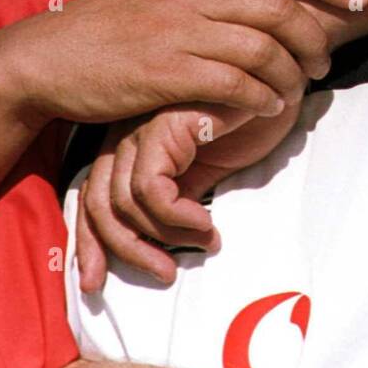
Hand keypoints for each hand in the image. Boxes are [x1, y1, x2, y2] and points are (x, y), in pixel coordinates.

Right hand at [0, 0, 365, 129]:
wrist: (47, 56)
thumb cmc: (109, 28)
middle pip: (282, 8)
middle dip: (317, 36)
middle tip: (325, 59)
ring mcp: (179, 31)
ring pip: (264, 50)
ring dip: (293, 75)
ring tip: (296, 91)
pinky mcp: (166, 73)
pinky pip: (234, 85)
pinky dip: (260, 98)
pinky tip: (266, 109)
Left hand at [75, 99, 302, 289]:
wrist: (278, 84)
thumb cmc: (245, 123)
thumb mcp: (203, 170)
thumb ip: (176, 197)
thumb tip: (157, 244)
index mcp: (128, 142)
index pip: (90, 198)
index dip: (88, 243)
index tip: (95, 283)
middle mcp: (125, 132)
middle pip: (97, 203)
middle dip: (122, 249)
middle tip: (163, 273)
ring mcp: (142, 125)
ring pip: (123, 201)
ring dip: (162, 236)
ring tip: (203, 241)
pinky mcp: (164, 124)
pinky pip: (152, 188)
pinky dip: (175, 218)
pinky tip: (204, 224)